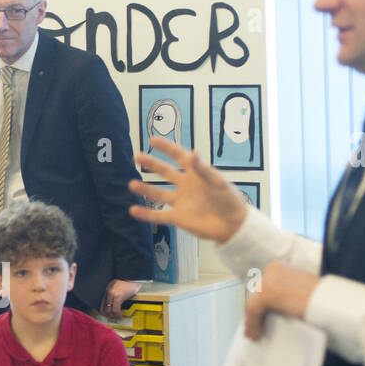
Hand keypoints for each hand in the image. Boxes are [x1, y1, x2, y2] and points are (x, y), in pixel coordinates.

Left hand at [102, 279, 141, 317]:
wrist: (134, 279)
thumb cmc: (128, 284)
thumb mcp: (118, 288)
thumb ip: (114, 295)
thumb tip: (113, 307)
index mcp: (107, 290)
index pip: (102, 305)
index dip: (105, 313)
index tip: (109, 316)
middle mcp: (108, 292)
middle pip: (104, 309)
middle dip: (109, 316)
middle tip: (113, 318)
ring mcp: (112, 294)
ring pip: (109, 310)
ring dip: (113, 316)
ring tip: (117, 317)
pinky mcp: (118, 297)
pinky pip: (115, 309)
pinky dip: (117, 315)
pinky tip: (120, 316)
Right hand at [129, 138, 249, 243]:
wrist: (233, 225)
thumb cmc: (229, 200)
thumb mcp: (218, 182)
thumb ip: (203, 169)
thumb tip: (193, 152)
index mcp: (196, 173)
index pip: (179, 156)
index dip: (167, 148)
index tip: (152, 140)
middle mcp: (185, 186)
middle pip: (165, 172)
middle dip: (151, 164)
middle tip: (137, 156)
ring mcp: (180, 202)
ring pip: (159, 193)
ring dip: (145, 189)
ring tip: (131, 184)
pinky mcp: (178, 218)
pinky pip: (159, 215)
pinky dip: (146, 213)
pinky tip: (133, 210)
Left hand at [243, 262, 319, 339]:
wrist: (329, 301)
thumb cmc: (319, 299)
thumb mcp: (298, 291)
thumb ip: (284, 293)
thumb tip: (274, 307)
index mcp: (280, 268)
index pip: (262, 286)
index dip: (259, 303)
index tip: (258, 314)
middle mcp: (272, 271)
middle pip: (255, 295)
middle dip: (254, 312)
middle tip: (253, 326)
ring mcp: (268, 281)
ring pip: (252, 304)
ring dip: (252, 321)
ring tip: (254, 333)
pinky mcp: (267, 294)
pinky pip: (253, 311)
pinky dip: (253, 324)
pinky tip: (256, 334)